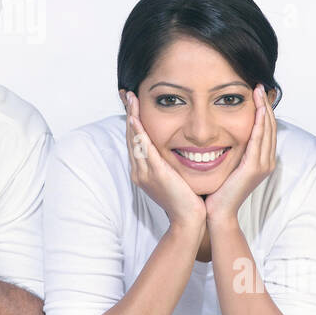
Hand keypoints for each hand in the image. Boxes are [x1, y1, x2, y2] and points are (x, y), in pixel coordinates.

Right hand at [122, 90, 209, 233]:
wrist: (188, 220)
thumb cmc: (185, 200)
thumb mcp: (174, 178)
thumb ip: (169, 164)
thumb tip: (173, 150)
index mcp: (143, 171)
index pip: (135, 141)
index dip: (132, 121)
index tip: (132, 104)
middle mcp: (139, 170)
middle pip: (131, 137)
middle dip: (129, 114)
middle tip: (127, 94)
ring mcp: (145, 172)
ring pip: (134, 139)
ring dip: (132, 117)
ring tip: (130, 99)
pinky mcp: (155, 173)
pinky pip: (144, 149)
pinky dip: (139, 133)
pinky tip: (136, 119)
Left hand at [203, 85, 275, 227]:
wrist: (219, 212)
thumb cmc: (220, 190)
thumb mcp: (229, 165)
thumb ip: (233, 151)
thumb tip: (226, 134)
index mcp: (262, 160)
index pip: (266, 130)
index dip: (264, 111)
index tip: (257, 94)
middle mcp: (266, 162)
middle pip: (270, 127)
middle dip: (265, 105)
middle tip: (260, 87)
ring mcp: (263, 165)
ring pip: (267, 131)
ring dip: (264, 110)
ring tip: (259, 92)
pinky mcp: (254, 168)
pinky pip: (259, 141)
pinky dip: (260, 124)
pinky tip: (258, 111)